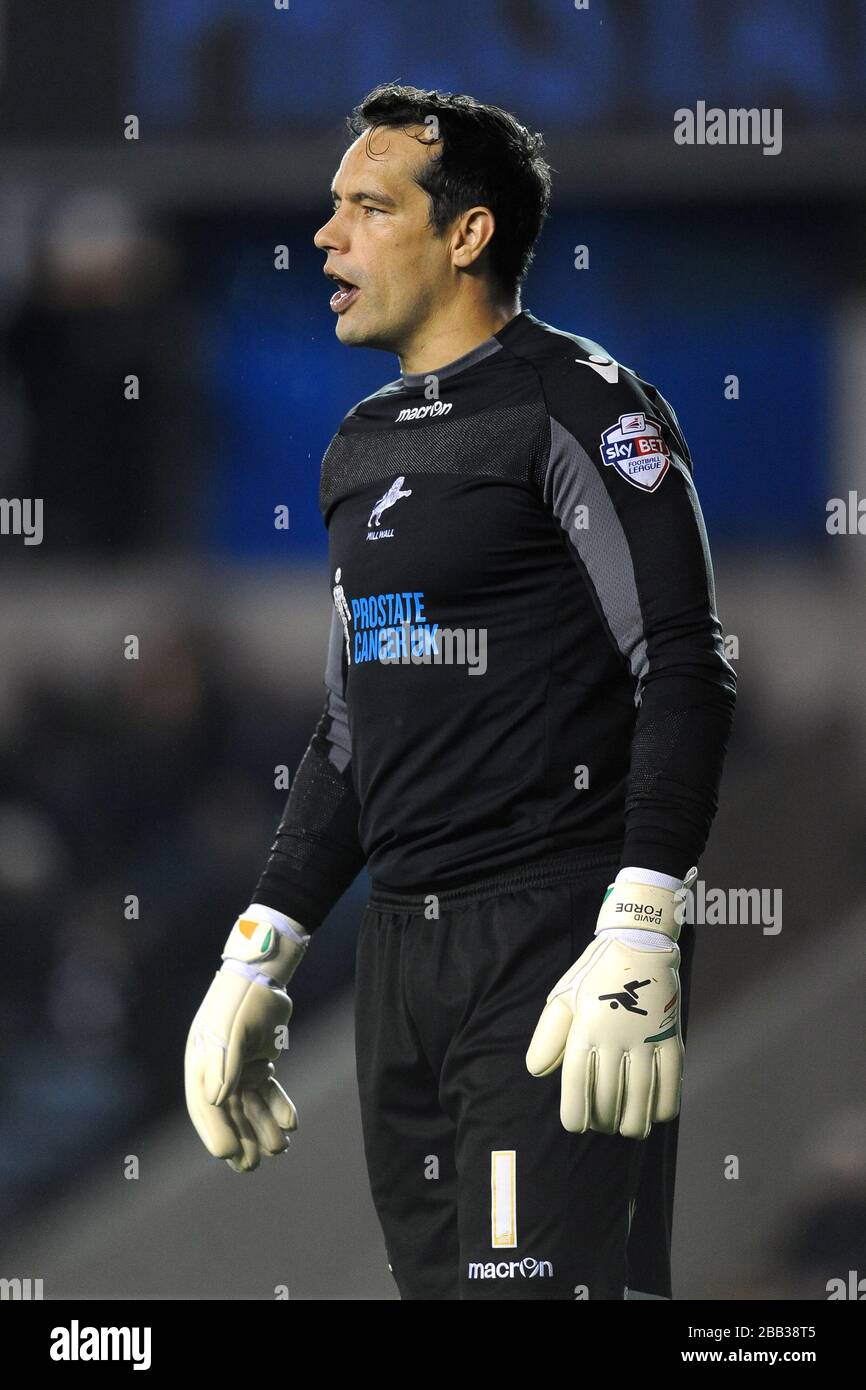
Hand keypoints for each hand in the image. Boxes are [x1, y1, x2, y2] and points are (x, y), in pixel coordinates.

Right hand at [184, 906, 307, 1172]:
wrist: (263, 976)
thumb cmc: (241, 1000)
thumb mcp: (230, 1029)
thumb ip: (223, 1064)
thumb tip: (217, 1100)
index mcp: (201, 1064)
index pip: (204, 1107)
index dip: (215, 1133)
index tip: (229, 1155)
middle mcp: (217, 1070)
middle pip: (228, 1113)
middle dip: (241, 1139)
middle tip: (253, 1166)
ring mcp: (238, 1066)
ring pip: (250, 1106)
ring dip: (263, 1127)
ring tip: (280, 1148)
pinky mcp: (258, 1060)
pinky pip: (267, 1091)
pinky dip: (278, 1107)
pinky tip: (291, 1123)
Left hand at [525, 869, 694, 1138]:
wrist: (639, 945)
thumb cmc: (594, 974)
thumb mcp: (562, 998)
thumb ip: (547, 1037)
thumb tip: (536, 1072)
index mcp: (586, 1028)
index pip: (577, 1084)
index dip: (575, 1114)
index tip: (575, 1126)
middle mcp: (616, 1038)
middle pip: (608, 1098)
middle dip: (602, 1121)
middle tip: (599, 1125)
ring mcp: (647, 1040)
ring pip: (640, 1098)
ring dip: (632, 1122)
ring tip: (625, 1128)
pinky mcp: (672, 1039)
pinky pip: (672, 1084)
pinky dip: (664, 1107)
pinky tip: (654, 1115)